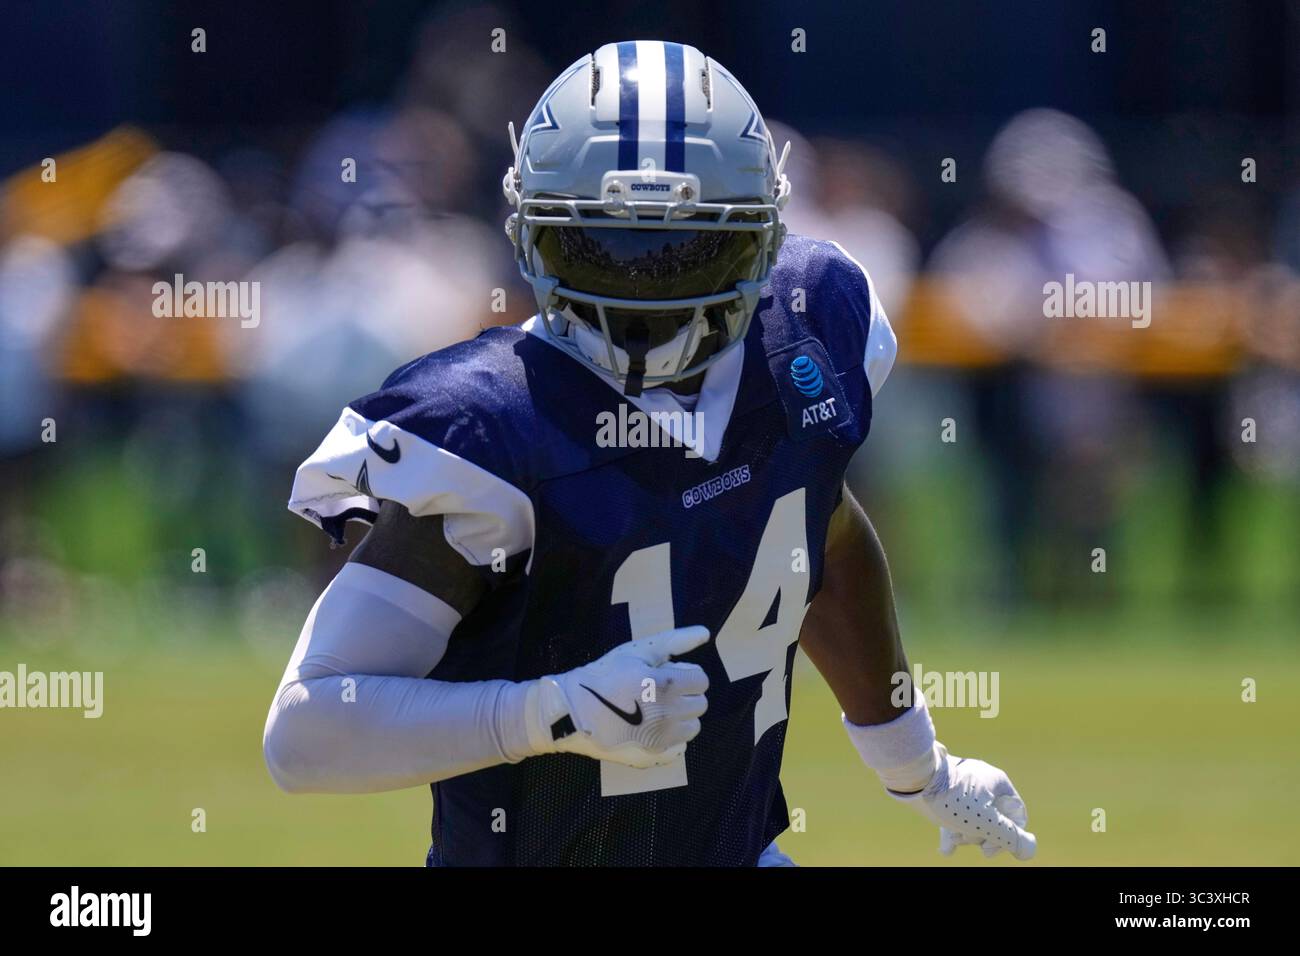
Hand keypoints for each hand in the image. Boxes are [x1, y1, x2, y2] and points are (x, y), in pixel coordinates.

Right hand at [525, 626, 710, 768]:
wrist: (572, 711)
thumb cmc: (605, 675)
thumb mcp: (636, 651)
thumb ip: (674, 641)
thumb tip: (706, 633)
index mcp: (666, 685)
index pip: (701, 680)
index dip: (685, 674)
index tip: (666, 674)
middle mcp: (669, 714)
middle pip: (700, 704)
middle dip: (685, 694)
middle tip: (659, 692)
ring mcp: (662, 738)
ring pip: (693, 726)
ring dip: (681, 717)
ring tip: (655, 711)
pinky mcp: (654, 756)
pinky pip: (680, 746)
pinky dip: (671, 737)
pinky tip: (650, 729)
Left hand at [892, 744, 1036, 860]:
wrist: (913, 776)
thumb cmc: (952, 799)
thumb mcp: (986, 822)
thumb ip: (1011, 837)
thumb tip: (1029, 850)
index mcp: (998, 782)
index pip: (1016, 816)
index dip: (1008, 837)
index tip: (988, 849)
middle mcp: (982, 780)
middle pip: (993, 818)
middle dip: (980, 835)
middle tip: (965, 838)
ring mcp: (961, 784)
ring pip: (972, 817)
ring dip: (964, 834)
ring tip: (952, 838)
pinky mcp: (943, 789)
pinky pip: (953, 812)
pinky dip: (951, 829)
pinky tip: (945, 847)